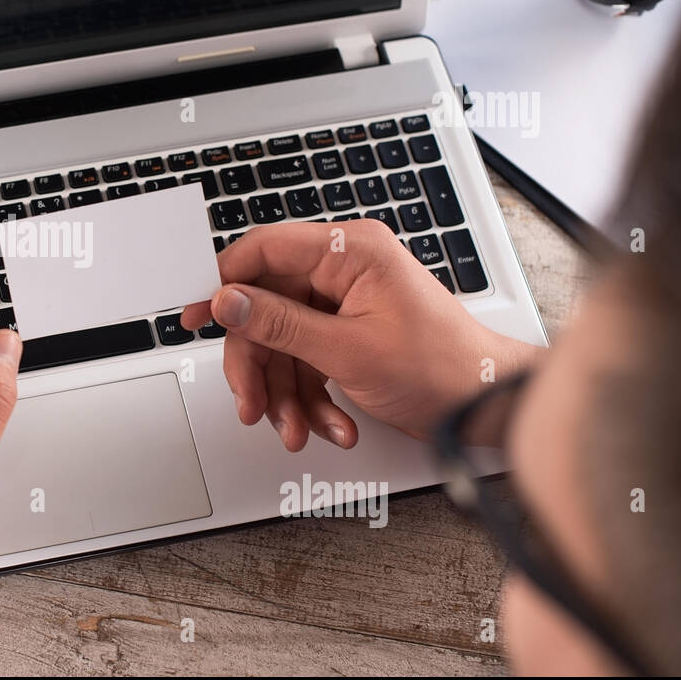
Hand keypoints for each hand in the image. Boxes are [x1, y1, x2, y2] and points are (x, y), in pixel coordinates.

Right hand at [181, 220, 540, 449]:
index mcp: (349, 251)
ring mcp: (345, 304)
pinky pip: (305, 362)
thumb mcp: (347, 349)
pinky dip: (309, 399)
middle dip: (259, 364)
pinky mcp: (348, 336)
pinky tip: (329, 425)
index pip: (264, 251)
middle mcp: (344, 271)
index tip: (195, 314)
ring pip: (282, 343)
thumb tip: (229, 302)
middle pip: (266, 308)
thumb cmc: (443, 367)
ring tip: (296, 429)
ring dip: (284, 393)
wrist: (485, 406)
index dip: (224, 283)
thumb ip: (279, 323)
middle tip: (250, 402)